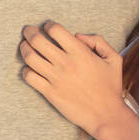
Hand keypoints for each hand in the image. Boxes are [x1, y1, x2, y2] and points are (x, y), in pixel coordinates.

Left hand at [19, 21, 126, 138]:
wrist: (106, 114)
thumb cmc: (110, 87)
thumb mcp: (114, 59)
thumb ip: (98, 41)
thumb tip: (78, 36)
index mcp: (80, 53)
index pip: (55, 30)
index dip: (48, 25)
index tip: (47, 26)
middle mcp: (65, 63)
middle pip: (37, 41)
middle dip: (29, 32)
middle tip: (28, 31)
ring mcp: (55, 78)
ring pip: (30, 57)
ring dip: (24, 48)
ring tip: (24, 46)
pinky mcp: (49, 93)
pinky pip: (29, 77)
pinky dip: (25, 69)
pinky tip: (29, 67)